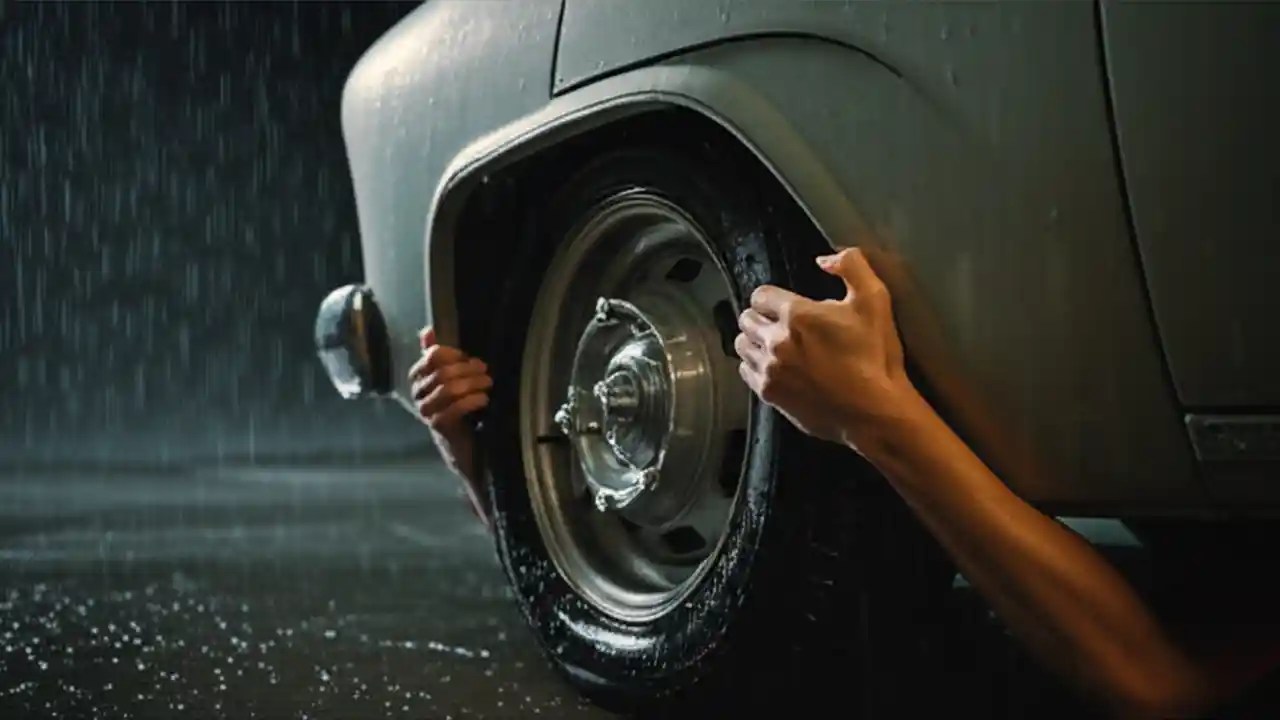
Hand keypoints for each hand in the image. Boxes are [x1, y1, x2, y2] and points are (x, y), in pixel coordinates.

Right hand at [408, 326, 491, 439]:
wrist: (459, 439)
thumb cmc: (455, 401)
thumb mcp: (449, 375)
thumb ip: (437, 354)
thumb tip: (428, 330)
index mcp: (418, 375)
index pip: (433, 356)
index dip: (454, 355)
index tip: (470, 359)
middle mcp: (417, 392)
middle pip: (443, 372)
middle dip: (468, 370)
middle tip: (485, 371)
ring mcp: (425, 410)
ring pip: (448, 389)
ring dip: (472, 384)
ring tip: (487, 383)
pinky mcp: (437, 425)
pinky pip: (455, 409)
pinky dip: (472, 401)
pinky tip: (484, 398)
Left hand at [734, 247, 922, 455]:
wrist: (873, 412)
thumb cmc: (876, 356)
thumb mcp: (875, 300)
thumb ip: (851, 266)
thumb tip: (823, 259)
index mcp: (796, 314)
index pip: (760, 295)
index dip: (771, 297)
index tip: (783, 304)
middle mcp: (775, 340)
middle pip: (747, 319)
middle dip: (760, 317)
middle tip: (778, 324)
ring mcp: (769, 369)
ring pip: (742, 345)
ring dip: (754, 341)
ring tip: (773, 345)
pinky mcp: (769, 394)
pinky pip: (745, 371)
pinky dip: (754, 366)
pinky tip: (774, 367)